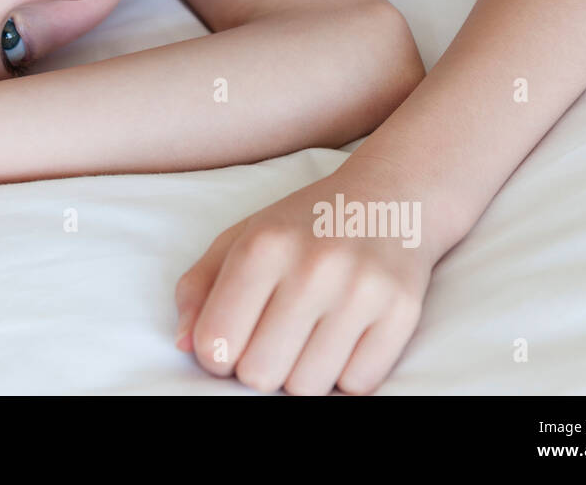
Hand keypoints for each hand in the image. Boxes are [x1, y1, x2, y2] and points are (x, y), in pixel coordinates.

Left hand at [173, 169, 437, 394]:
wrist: (390, 198)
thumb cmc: (303, 225)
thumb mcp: (241, 237)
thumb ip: (199, 287)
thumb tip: (184, 343)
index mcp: (263, 246)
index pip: (216, 344)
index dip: (216, 354)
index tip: (231, 338)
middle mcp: (313, 267)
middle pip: (259, 375)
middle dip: (259, 366)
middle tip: (272, 339)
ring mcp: (362, 291)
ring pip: (308, 388)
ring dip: (301, 373)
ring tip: (308, 336)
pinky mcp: (402, 313)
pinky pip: (358, 386)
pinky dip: (345, 374)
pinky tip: (343, 337)